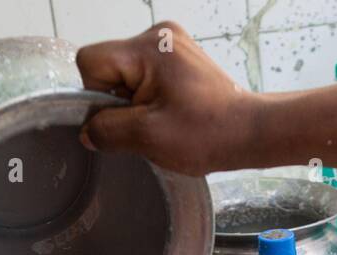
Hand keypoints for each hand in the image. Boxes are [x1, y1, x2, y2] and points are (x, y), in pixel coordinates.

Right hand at [77, 21, 259, 174]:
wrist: (249, 132)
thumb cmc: (208, 133)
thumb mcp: (148, 136)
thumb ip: (107, 130)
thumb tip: (87, 131)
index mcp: (148, 47)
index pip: (91, 61)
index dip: (97, 95)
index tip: (124, 117)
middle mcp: (159, 35)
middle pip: (109, 66)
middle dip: (120, 100)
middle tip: (150, 122)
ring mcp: (171, 44)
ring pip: (126, 74)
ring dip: (136, 102)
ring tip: (165, 118)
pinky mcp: (179, 58)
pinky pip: (145, 76)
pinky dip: (151, 98)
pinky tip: (171, 112)